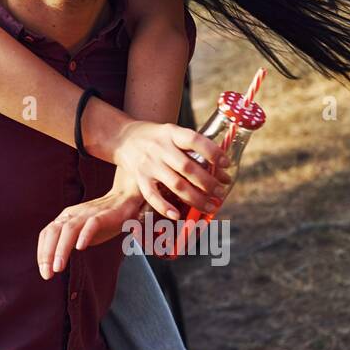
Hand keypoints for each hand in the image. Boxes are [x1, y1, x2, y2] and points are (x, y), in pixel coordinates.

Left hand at [37, 168, 147, 279]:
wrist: (124, 200)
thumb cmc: (101, 220)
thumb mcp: (80, 232)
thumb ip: (68, 243)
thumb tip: (53, 263)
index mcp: (65, 218)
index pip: (46, 234)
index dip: (42, 252)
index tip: (43, 271)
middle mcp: (73, 214)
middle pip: (53, 232)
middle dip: (47, 254)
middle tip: (47, 274)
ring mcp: (87, 214)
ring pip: (69, 229)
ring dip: (61, 249)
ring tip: (58, 267)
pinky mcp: (104, 215)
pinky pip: (92, 224)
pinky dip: (85, 235)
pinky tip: (80, 247)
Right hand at [111, 120, 231, 219]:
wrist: (124, 138)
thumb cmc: (157, 138)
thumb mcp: (174, 134)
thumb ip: (195, 150)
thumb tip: (222, 173)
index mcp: (171, 133)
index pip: (194, 140)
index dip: (212, 152)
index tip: (226, 164)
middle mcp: (159, 148)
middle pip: (187, 168)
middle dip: (208, 183)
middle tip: (221, 192)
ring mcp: (149, 164)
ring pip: (175, 185)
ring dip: (196, 198)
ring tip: (211, 206)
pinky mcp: (140, 178)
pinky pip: (152, 196)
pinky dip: (164, 207)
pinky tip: (178, 216)